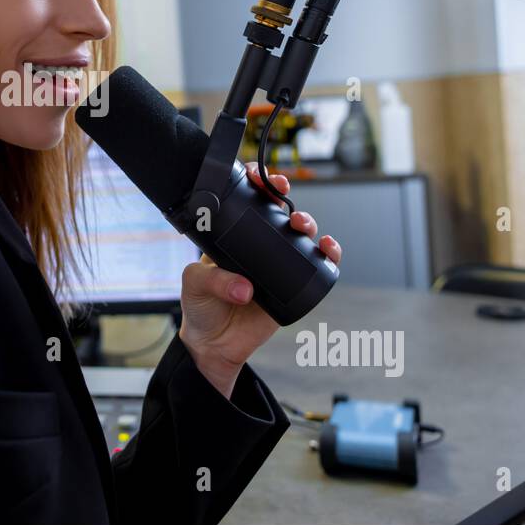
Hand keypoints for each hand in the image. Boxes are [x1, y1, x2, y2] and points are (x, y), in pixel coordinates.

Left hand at [177, 164, 341, 398]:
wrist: (215, 344)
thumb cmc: (201, 308)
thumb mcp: (195, 286)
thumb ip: (215, 282)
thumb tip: (246, 288)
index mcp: (232, 238)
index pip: (248, 204)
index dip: (259, 186)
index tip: (263, 179)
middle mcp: (258, 247)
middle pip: (280, 214)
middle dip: (287, 199)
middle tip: (285, 201)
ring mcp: (278, 265)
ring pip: (302, 236)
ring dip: (309, 224)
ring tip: (303, 226)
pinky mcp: (294, 287)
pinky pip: (317, 267)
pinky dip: (328, 255)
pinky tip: (327, 250)